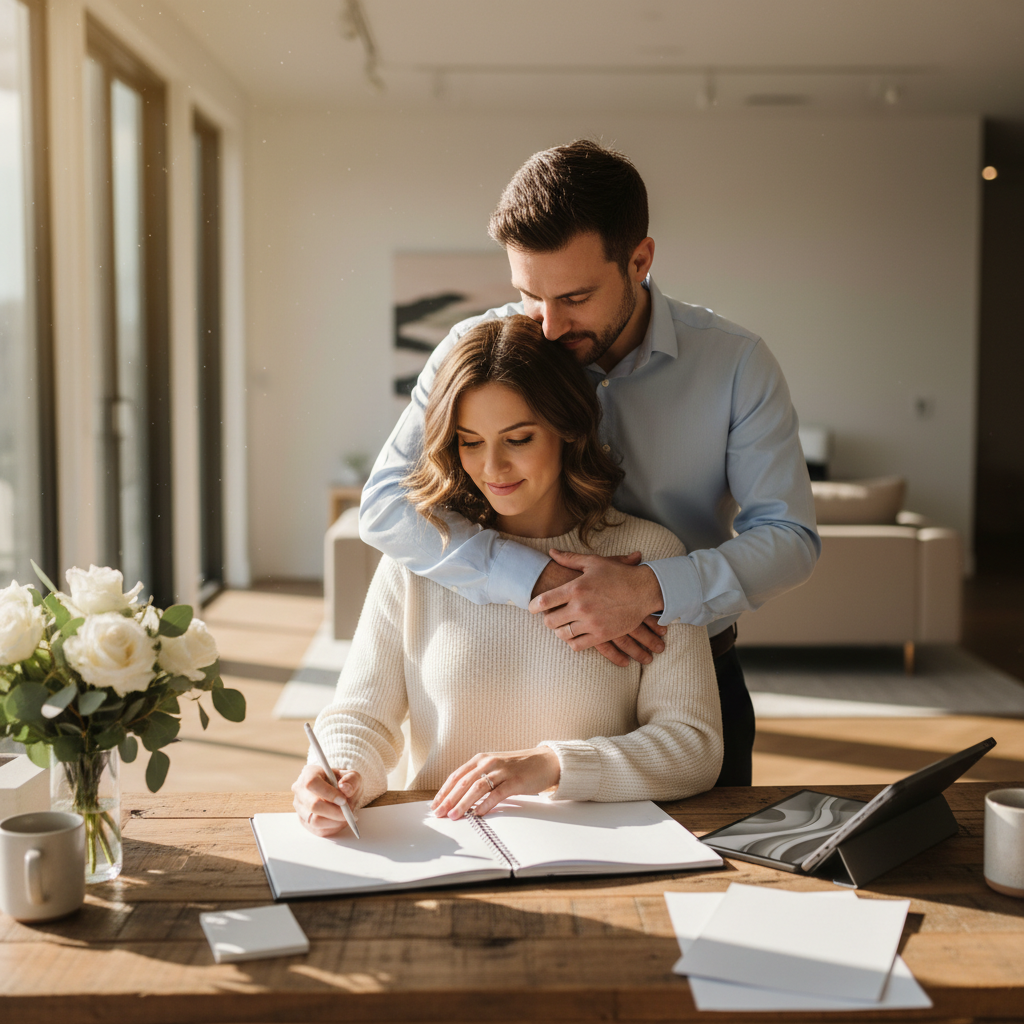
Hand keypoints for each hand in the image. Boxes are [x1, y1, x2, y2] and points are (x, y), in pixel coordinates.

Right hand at [291, 763, 363, 836]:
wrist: (339, 792)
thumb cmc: (343, 782)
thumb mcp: (352, 776)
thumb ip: (351, 780)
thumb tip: (345, 788)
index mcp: (309, 773)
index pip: (312, 783)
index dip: (328, 793)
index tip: (343, 800)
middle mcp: (300, 790)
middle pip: (313, 805)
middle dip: (334, 811)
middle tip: (349, 811)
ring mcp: (300, 807)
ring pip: (315, 821)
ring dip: (335, 821)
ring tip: (346, 815)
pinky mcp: (304, 821)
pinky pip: (318, 830)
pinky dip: (333, 827)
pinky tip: (340, 820)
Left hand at [431, 747, 560, 819]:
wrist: (544, 762)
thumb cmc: (517, 767)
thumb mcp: (494, 767)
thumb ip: (478, 777)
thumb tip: (458, 797)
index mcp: (481, 759)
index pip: (456, 776)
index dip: (444, 791)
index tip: (435, 805)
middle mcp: (489, 763)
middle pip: (463, 782)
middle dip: (449, 799)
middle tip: (439, 813)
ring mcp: (502, 771)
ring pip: (477, 788)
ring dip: (463, 803)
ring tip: (454, 816)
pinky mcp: (514, 781)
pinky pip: (497, 794)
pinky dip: (485, 804)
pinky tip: (478, 814)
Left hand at [528, 550, 666, 661]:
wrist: (644, 590)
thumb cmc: (618, 574)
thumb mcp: (593, 562)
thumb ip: (569, 559)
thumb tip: (551, 552)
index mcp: (576, 588)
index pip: (544, 601)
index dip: (533, 606)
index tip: (532, 608)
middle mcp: (581, 607)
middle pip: (550, 621)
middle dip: (547, 620)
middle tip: (549, 617)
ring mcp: (591, 623)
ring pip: (563, 634)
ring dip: (559, 631)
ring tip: (562, 626)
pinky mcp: (602, 635)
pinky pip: (578, 645)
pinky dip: (572, 642)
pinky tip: (574, 636)